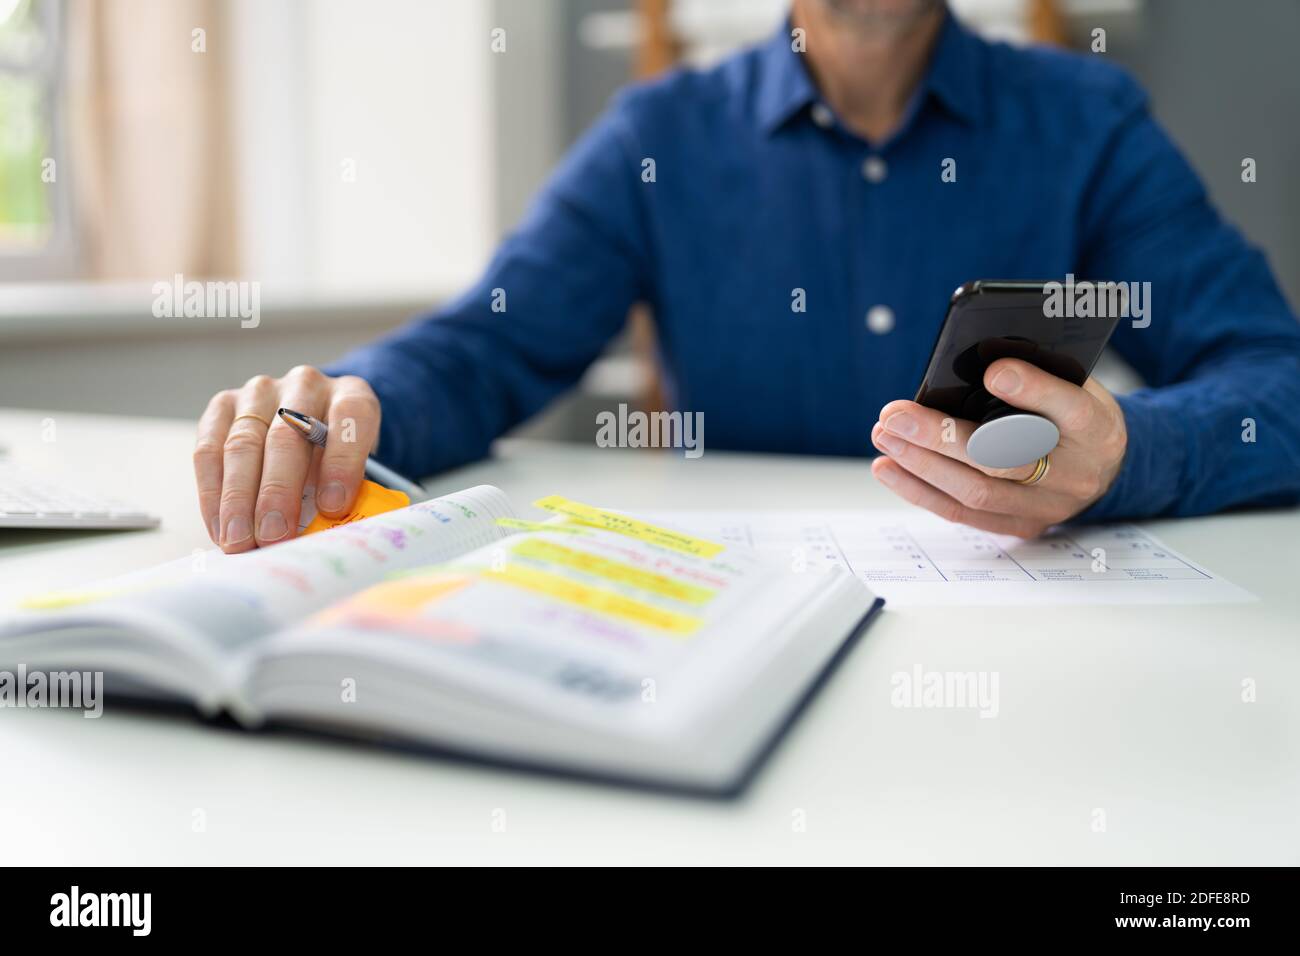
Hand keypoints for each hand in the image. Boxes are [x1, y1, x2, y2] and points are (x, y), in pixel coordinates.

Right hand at [194, 367, 380, 552]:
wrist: (312, 425)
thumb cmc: (339, 457)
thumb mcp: (361, 468)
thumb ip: (350, 493)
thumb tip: (329, 536)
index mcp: (351, 395)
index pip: (351, 416)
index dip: (342, 461)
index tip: (333, 507)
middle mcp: (305, 385)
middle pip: (287, 435)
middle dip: (278, 491)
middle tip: (274, 536)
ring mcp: (260, 392)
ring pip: (243, 443)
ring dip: (238, 499)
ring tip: (239, 541)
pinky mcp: (223, 405)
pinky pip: (209, 450)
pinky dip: (212, 493)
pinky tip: (220, 528)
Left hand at [870, 358, 1126, 537]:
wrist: (1106, 469)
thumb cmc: (1075, 414)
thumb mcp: (1075, 384)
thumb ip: (1040, 371)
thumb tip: (979, 356)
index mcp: (1096, 430)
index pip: (1069, 410)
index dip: (1033, 391)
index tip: (994, 371)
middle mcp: (1073, 475)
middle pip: (1005, 460)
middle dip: (943, 436)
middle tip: (895, 414)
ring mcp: (1045, 507)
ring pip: (976, 491)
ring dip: (920, 464)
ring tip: (884, 434)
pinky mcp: (1019, 526)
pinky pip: (963, 513)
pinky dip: (920, 490)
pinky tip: (888, 466)